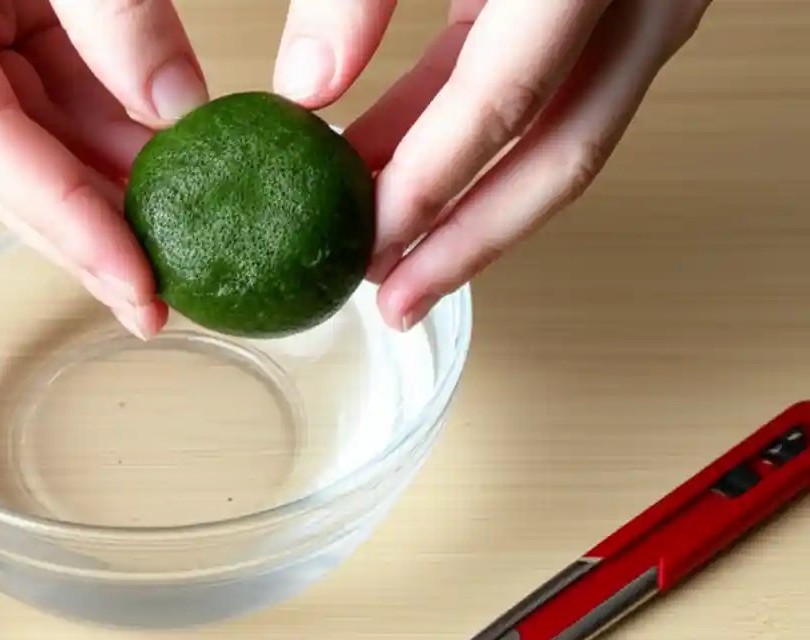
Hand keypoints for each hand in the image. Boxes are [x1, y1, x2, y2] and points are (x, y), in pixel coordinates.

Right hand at [0, 0, 212, 339]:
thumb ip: (110, 5)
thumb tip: (173, 108)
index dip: (61, 220)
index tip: (138, 283)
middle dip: (79, 234)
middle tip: (161, 299)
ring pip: (20, 145)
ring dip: (99, 195)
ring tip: (177, 245)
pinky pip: (38, 102)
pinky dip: (101, 139)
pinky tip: (160, 171)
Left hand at [273, 0, 711, 330]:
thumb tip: (306, 91)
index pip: (502, 105)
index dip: (430, 186)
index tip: (362, 245)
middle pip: (556, 155)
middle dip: (468, 239)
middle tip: (391, 301)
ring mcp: (641, 2)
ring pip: (561, 136)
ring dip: (472, 201)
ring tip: (388, 259)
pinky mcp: (610, 1)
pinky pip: (548, 93)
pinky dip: (473, 139)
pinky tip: (401, 166)